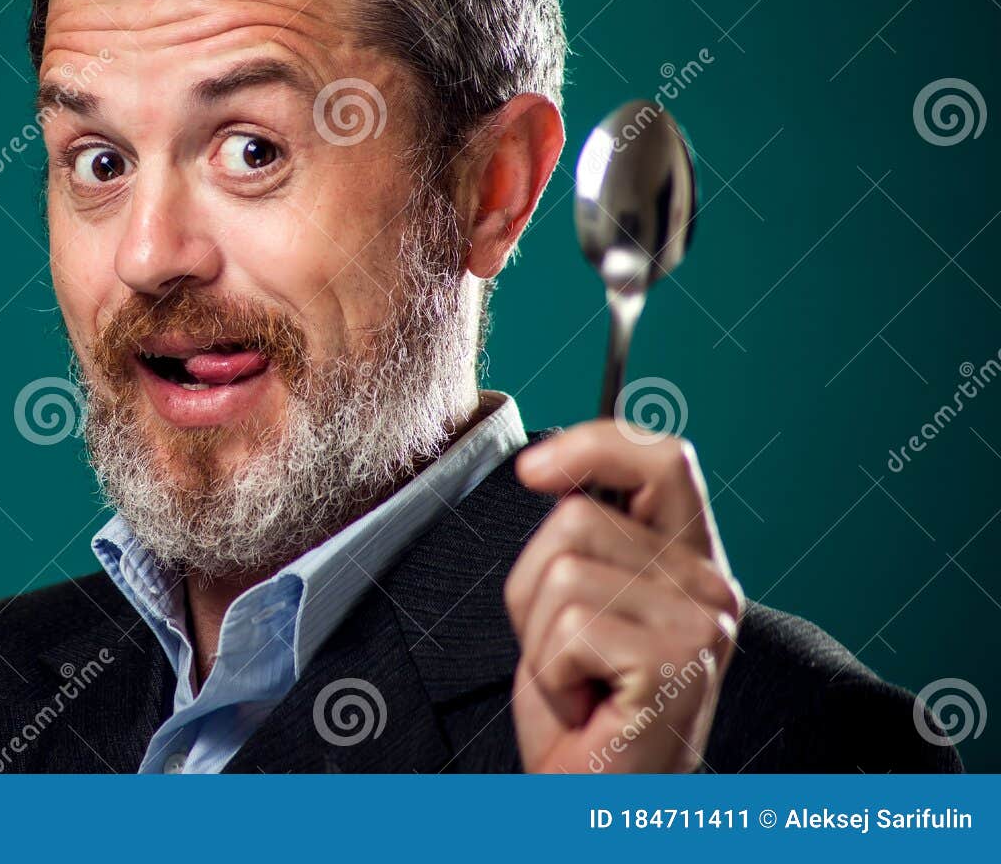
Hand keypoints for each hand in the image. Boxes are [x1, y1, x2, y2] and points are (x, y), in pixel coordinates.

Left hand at [505, 420, 742, 772]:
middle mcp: (710, 584)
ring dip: (539, 637)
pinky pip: (567, 627)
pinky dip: (551, 673)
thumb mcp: (578, 605)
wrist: (599, 799)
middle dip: (534, 588)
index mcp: (689, 560)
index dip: (596, 444)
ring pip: (561, 571)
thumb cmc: (584, 710)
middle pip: (575, 518)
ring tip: (577, 681)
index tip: (533, 470)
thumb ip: (584, 541)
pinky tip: (586, 706)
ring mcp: (701, 621)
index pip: (662, 459)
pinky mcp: (678, 659)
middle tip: (567, 653)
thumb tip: (552, 472)